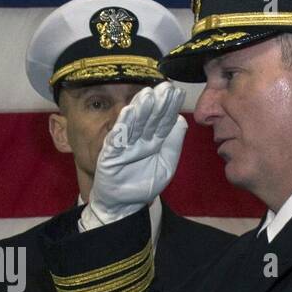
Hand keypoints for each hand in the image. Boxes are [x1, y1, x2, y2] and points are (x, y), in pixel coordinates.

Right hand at [87, 81, 186, 225]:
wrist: (124, 205)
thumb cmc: (145, 185)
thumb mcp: (166, 166)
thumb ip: (174, 145)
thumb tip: (181, 120)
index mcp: (155, 141)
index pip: (164, 121)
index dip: (170, 107)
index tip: (177, 91)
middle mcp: (140, 139)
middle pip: (149, 118)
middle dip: (156, 103)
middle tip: (164, 86)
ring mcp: (125, 145)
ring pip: (134, 124)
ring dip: (140, 109)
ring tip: (146, 94)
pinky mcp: (110, 154)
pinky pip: (117, 139)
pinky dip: (122, 126)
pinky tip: (128, 112)